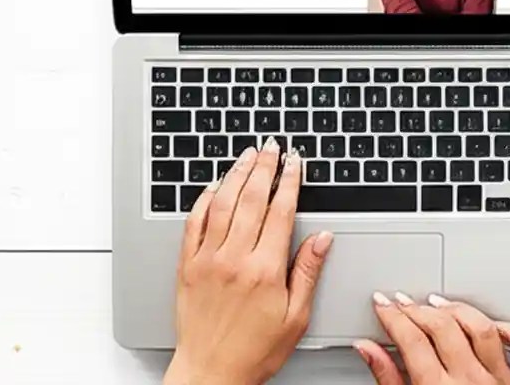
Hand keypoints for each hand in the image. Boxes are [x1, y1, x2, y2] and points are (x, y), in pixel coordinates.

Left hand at [164, 138, 334, 384]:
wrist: (211, 372)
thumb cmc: (254, 351)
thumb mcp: (295, 317)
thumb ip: (307, 271)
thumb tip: (322, 238)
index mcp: (265, 269)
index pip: (280, 211)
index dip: (289, 181)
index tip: (294, 163)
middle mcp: (234, 258)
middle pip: (251, 198)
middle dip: (264, 167)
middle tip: (272, 148)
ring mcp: (207, 259)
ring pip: (222, 203)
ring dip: (236, 174)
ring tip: (247, 156)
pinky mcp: (187, 265)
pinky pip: (194, 222)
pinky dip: (205, 199)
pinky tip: (214, 187)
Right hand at [354, 293, 509, 384]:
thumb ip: (387, 378)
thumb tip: (369, 350)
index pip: (412, 340)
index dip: (393, 316)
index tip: (382, 304)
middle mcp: (471, 383)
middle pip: (443, 328)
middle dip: (418, 309)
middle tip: (402, 302)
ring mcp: (498, 382)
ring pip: (481, 329)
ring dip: (457, 310)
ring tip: (437, 303)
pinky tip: (490, 324)